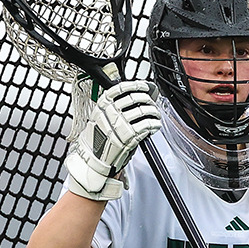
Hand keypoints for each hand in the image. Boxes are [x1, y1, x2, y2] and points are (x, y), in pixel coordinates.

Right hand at [63, 79, 161, 201]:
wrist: (93, 162)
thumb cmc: (98, 142)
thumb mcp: (100, 119)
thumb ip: (113, 109)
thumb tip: (134, 100)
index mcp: (102, 106)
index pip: (121, 89)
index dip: (135, 85)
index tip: (144, 86)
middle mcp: (110, 113)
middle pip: (135, 98)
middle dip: (147, 99)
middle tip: (151, 103)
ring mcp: (119, 124)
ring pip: (143, 111)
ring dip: (153, 112)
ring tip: (155, 115)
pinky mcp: (128, 136)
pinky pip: (146, 125)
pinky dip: (154, 124)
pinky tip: (154, 125)